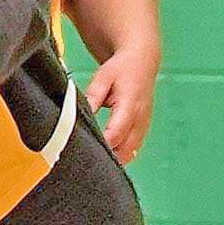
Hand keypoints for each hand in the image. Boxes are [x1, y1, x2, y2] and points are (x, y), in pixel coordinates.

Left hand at [83, 43, 158, 162]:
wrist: (141, 62)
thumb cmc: (121, 69)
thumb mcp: (103, 77)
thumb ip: (93, 96)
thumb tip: (79, 113)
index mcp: (130, 105)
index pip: (116, 134)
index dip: (101, 145)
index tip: (84, 150)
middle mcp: (140, 119)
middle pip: (124, 149)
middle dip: (106, 157)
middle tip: (83, 161)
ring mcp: (144, 126)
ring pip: (130, 152)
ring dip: (114, 159)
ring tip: (91, 162)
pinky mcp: (142, 129)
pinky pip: (132, 149)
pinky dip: (120, 154)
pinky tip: (104, 156)